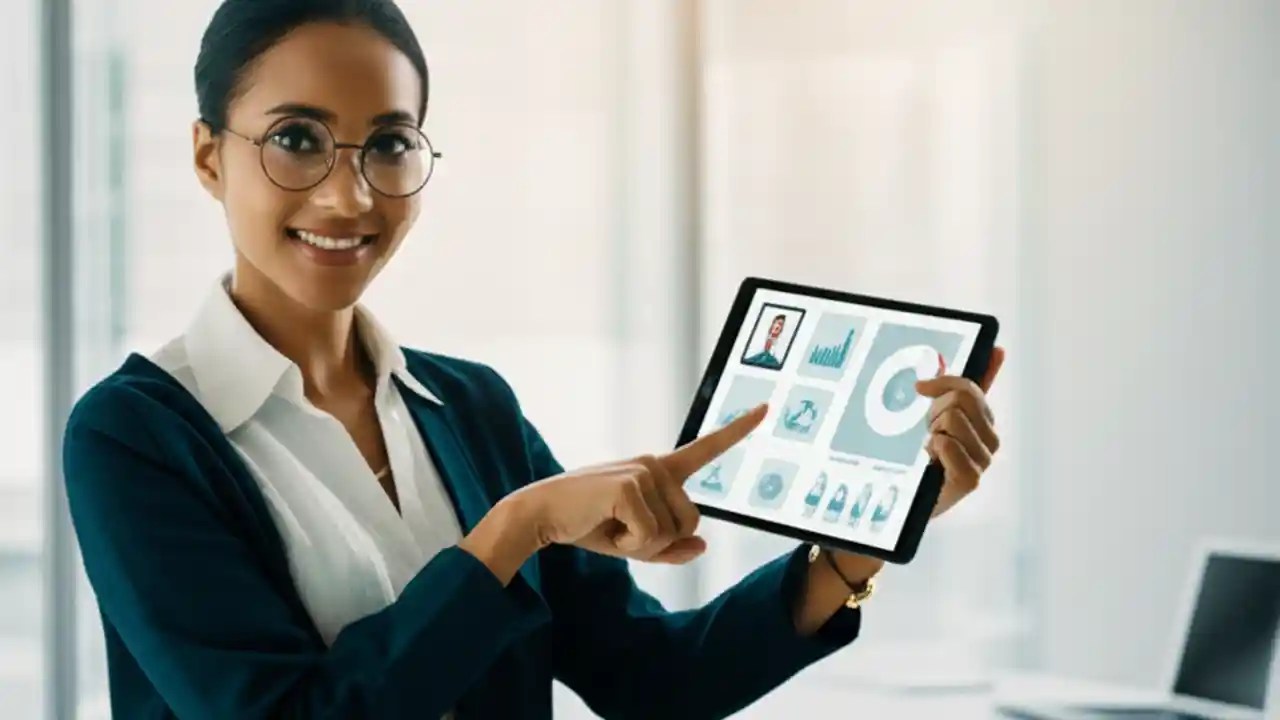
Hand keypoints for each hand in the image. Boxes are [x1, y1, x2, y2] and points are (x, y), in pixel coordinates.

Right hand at [503, 404, 767, 564]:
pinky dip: (629, 545)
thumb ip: (670, 548)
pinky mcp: (629, 485)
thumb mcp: (634, 542)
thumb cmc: (590, 524)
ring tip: (611, 526)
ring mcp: (643, 471)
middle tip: (623, 532)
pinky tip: (606, 528)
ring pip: (672, 532)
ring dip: (642, 545)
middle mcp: (655, 464)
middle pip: (692, 522)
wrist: (542, 515)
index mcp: (660, 469)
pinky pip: (650, 535)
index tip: (767, 406)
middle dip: (661, 542)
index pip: (706, 448)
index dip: (738, 430)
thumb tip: (703, 546)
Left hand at [915, 346, 1005, 517]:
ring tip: (930, 451)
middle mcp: (990, 438)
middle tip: (927, 434)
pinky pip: (947, 443)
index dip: (944, 382)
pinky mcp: (971, 479)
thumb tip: (990, 349)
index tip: (921, 388)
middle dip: (934, 411)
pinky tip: (932, 464)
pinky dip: (933, 449)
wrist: (912, 500)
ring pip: (952, 418)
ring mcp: (984, 459)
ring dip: (932, 431)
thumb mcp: (937, 415)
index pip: (973, 385)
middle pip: (961, 397)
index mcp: (984, 419)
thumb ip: (953, 385)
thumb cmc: (925, 456)